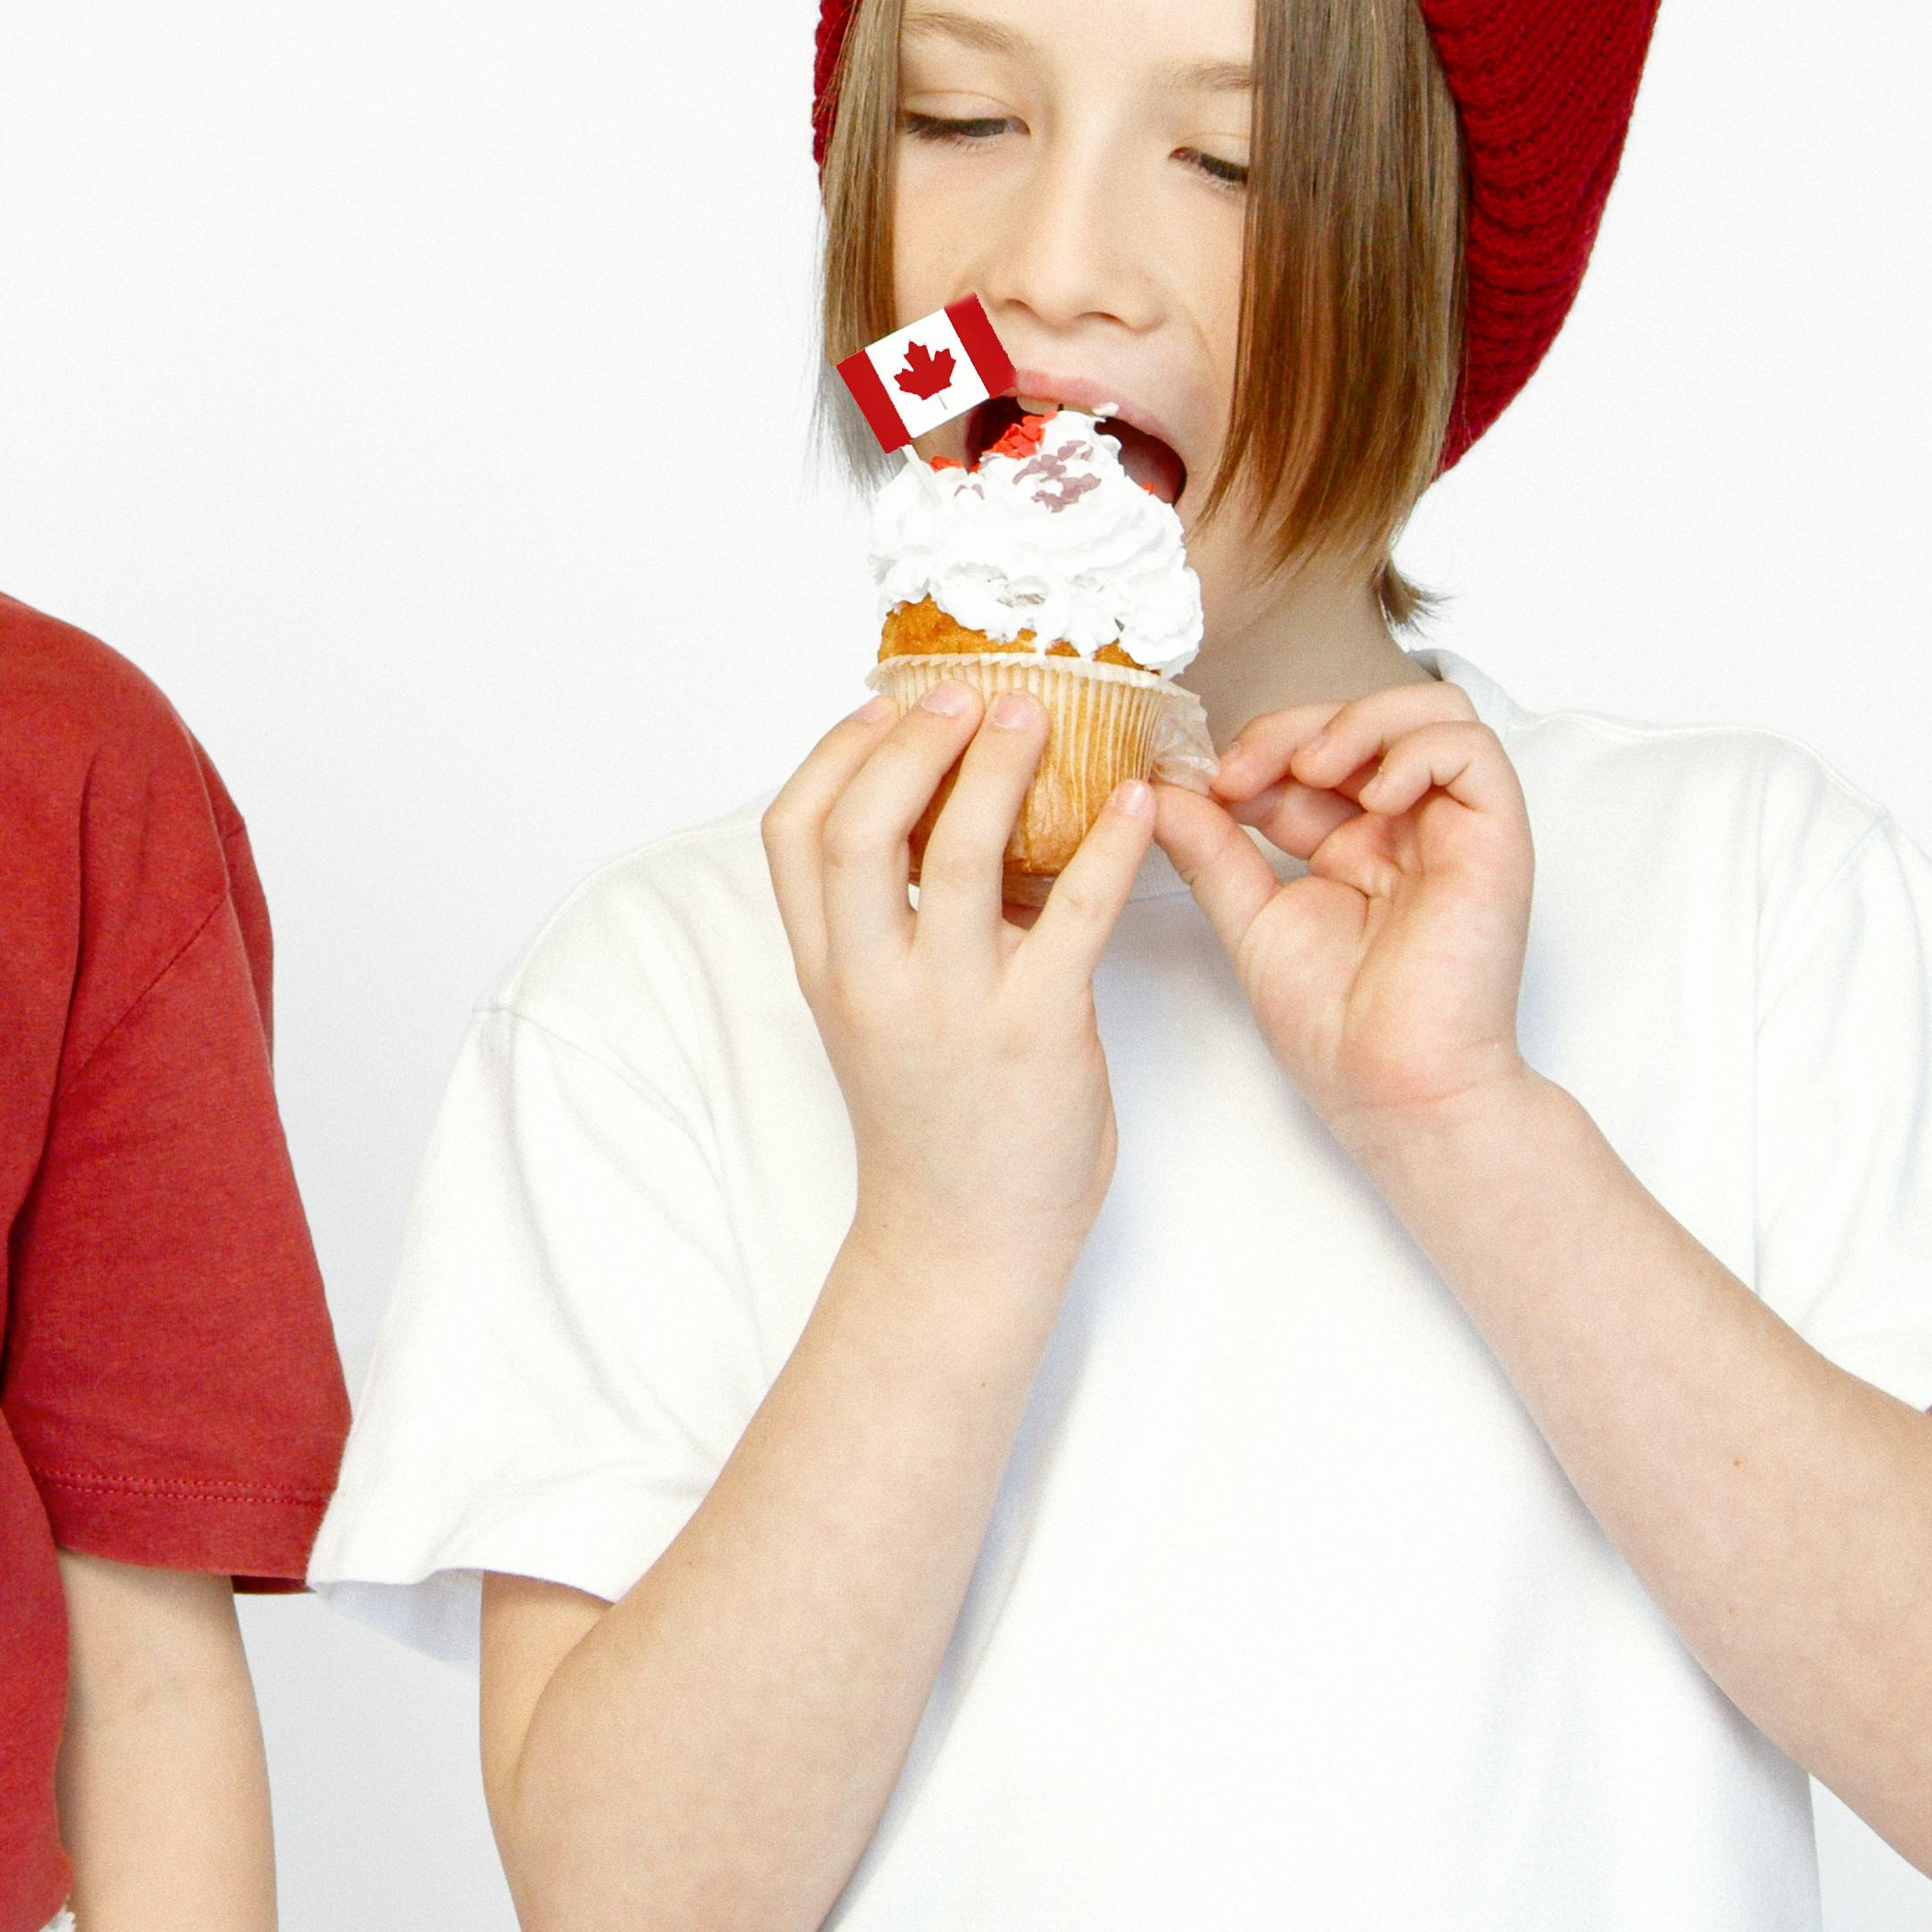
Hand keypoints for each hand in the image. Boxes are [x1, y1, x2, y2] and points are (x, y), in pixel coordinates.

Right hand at [761, 686, 1161, 1273]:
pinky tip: (1138, 802)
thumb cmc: (933, 1116)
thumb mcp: (875, 1009)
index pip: (793, 833)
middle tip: (969, 694)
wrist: (964, 1237)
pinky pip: (1076, 916)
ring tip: (1037, 718)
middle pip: (859, 826)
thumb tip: (945, 806)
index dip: (835, 753)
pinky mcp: (1037, 1030)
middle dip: (911, 742)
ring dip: (998, 770)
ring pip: (956, 857)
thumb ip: (889, 922)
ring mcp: (952, 1007)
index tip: (887, 706)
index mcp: (827, 968)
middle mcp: (873, 980)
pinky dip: (1111, 846)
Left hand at [1147, 678, 1536, 1143]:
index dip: (1258, 751)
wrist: (1391, 1085)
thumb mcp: (1251, 919)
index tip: (1205, 784)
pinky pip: (1473, 750)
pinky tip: (1373, 798)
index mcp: (1353, 846)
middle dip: (1294, 728)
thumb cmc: (1335, 1027)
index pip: (1312, 755)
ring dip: (1361, 722)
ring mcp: (1454, 831)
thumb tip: (1162, 791)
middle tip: (1240, 770)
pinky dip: (1417, 750)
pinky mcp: (1496, 838)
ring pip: (1431, 714)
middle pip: (1366, 720)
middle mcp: (1406, 830)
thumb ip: (1211, 851)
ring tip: (1312, 770)